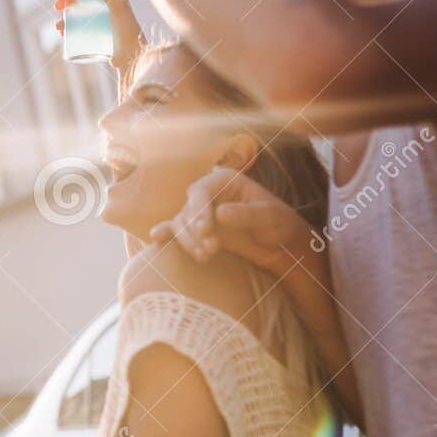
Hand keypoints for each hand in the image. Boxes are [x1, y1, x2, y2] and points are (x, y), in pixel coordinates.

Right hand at [57, 0, 144, 75]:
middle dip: (67, 0)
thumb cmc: (128, 29)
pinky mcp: (98, 35)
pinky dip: (69, 30)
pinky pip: (80, 29)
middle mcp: (107, 4)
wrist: (132, 58)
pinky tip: (63, 34)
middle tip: (57, 7)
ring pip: (79, 13)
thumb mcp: (117, 5)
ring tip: (59, 26)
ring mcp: (102, 20)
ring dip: (65, 17)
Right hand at [152, 160, 323, 284]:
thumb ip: (246, 214)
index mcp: (225, 180)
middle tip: (212, 250)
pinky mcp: (198, 230)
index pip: (201, 192)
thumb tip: (220, 213)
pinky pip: (176, 229)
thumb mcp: (269, 217)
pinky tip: (156, 238)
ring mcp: (201, 212)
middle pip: (187, 209)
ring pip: (181, 223)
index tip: (206, 231)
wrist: (280, 244)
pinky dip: (165, 232)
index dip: (199, 211)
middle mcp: (209, 193)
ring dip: (188, 241)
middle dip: (195, 232)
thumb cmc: (279, 224)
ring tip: (205, 257)